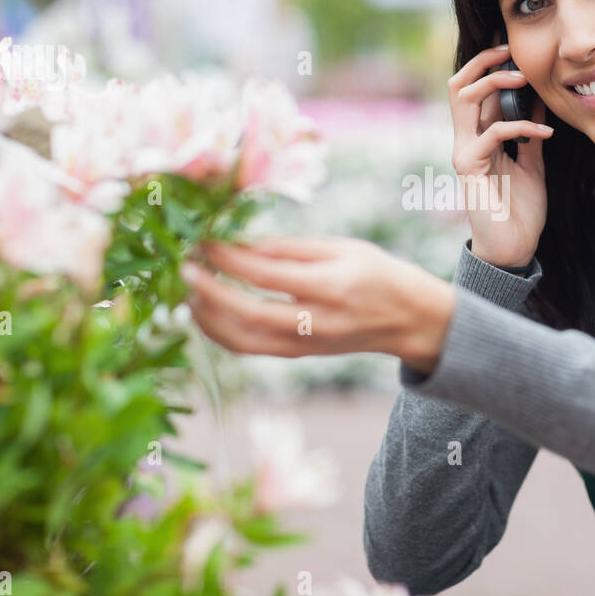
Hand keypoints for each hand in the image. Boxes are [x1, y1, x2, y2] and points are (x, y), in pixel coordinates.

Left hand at [181, 235, 455, 374]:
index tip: (203, 241)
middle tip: (185, 267)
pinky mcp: (298, 354)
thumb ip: (292, 247)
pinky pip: (250, 348)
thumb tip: (242, 243)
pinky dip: (222, 332)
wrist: (409, 320)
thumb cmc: (378, 274)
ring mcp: (306, 344)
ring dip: (208, 318)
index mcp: (331, 287)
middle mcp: (317, 322)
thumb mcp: (343, 248)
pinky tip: (208, 311)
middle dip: (209, 290)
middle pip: (247, 313)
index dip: (228, 257)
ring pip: (242, 341)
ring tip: (189, 291)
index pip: (266, 274)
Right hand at [449, 40, 551, 266]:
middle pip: (460, 83)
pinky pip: (491, 134)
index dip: (490, 62)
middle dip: (484, 61)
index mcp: (480, 135)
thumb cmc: (519, 209)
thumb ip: (530, 134)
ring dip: (494, 82)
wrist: (513, 248)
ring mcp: (464, 152)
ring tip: (523, 80)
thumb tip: (540, 101)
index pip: (476, 88)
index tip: (514, 47)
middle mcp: (466, 140)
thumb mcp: (532, 163)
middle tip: (512, 53)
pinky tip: (544, 133)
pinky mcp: (469, 168)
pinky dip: (520, 127)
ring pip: (463, 98)